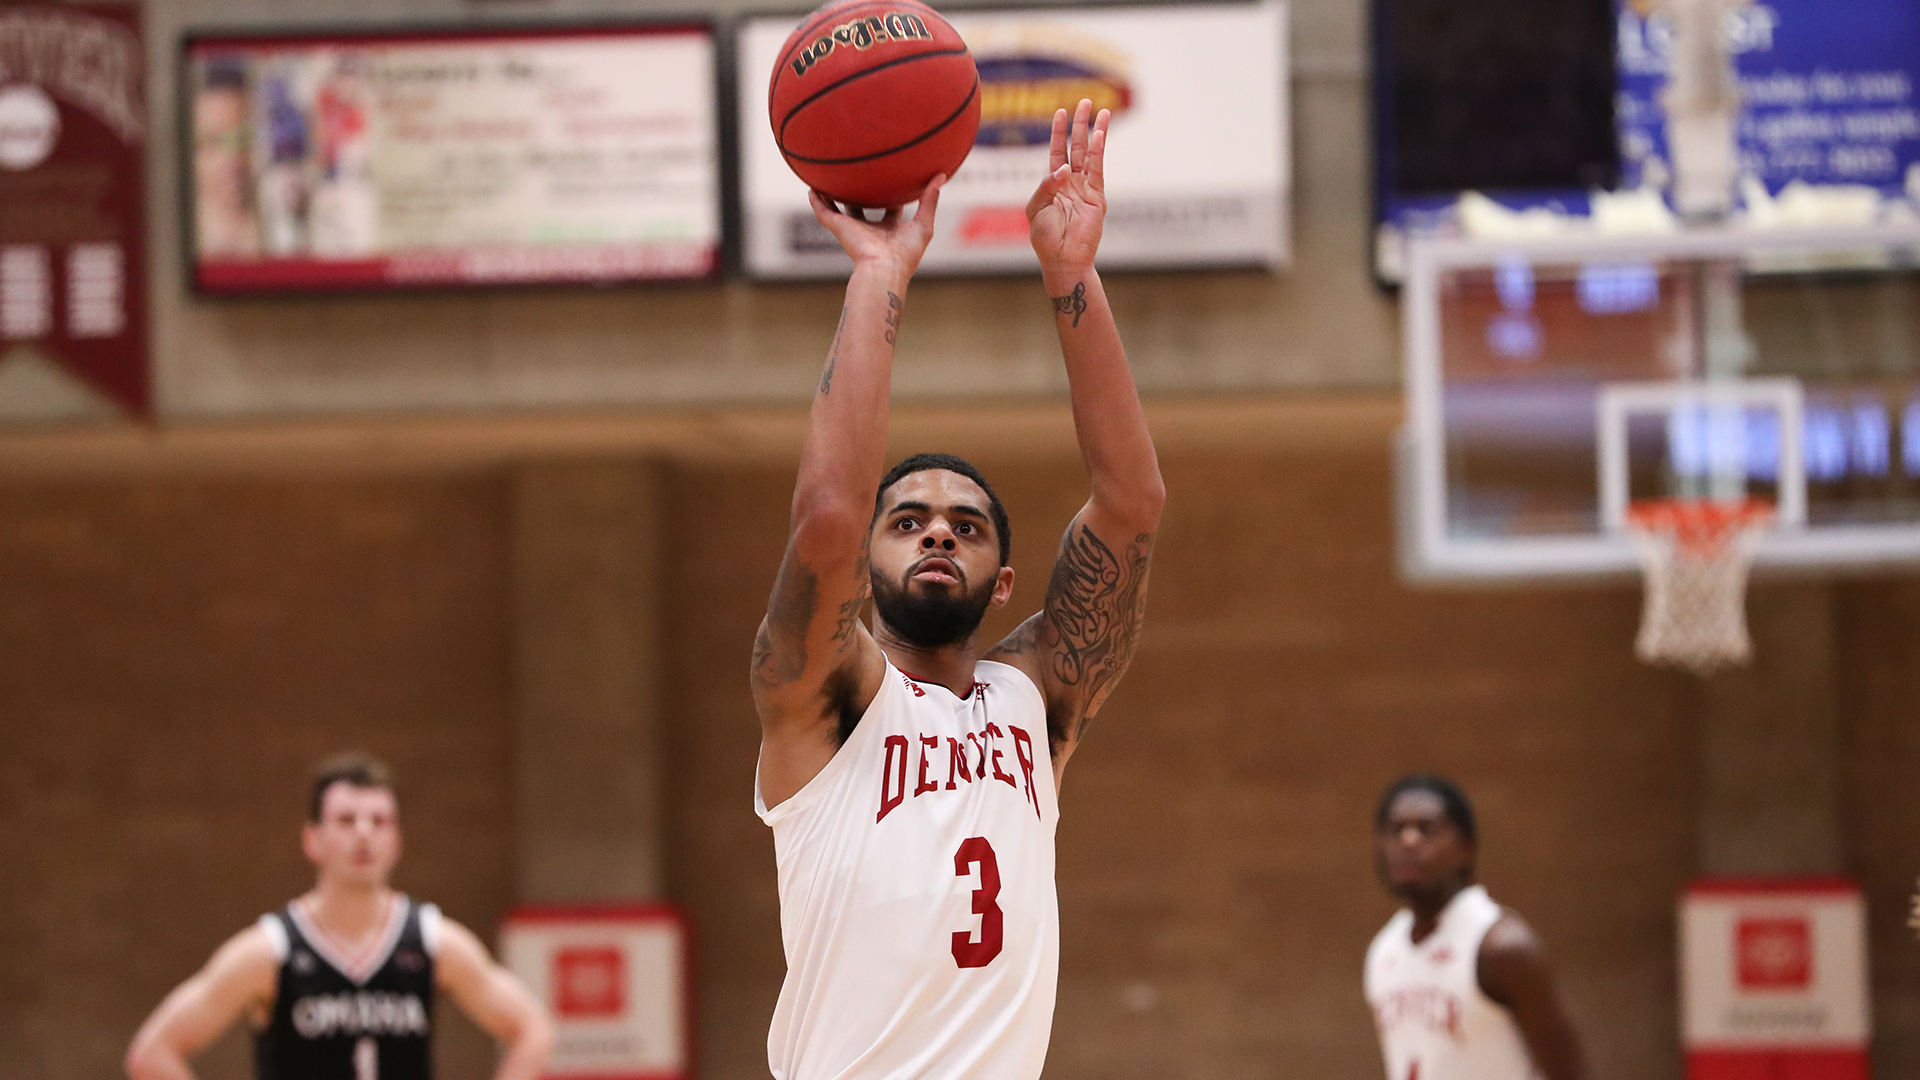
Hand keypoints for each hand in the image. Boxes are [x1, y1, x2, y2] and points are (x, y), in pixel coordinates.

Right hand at [809, 175, 944, 276]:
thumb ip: (930, 200)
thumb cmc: (906, 253)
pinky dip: (816, 201)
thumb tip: (941, 176)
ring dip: (835, 195)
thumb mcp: (923, 223)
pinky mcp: (839, 228)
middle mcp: (870, 228)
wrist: (884, 268)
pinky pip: (824, 211)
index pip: (890, 209)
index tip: (893, 179)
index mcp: (889, 230)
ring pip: (841, 208)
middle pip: (864, 207)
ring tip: (830, 177)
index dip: (892, 194)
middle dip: (863, 193)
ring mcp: (853, 228)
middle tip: (862, 174)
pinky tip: (811, 188)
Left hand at [1027, 99, 1106, 272]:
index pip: (1057, 151)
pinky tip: (1099, 136)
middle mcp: (1071, 183)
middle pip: (1076, 147)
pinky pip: (1097, 170)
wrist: (1062, 260)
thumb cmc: (1045, 238)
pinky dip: (1098, 153)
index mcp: (1054, 185)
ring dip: (1094, 132)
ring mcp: (1085, 189)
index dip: (1058, 132)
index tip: (1060, 112)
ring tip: (1101, 111)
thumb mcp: (1036, 208)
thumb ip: (1046, 185)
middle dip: (1080, 124)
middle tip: (1085, 102)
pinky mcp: (1097, 198)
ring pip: (1090, 154)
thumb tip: (1063, 168)